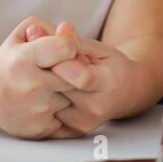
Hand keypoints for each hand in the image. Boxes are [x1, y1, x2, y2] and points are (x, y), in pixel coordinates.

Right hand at [0, 17, 88, 138]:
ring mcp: (36, 110)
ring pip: (74, 98)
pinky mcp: (40, 129)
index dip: (69, 46)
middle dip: (74, 71)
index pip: (65, 48)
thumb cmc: (9, 60)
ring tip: (53, 86)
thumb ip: (46, 27)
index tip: (65, 50)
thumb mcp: (22, 34)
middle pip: (76, 75)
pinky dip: (63, 111)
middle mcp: (30, 86)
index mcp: (24, 59)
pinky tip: (48, 103)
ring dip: (69, 92)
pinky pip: (68, 118)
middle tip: (66, 69)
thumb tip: (69, 30)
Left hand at [39, 22, 131, 136]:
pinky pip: (50, 116)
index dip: (59, 63)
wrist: (126, 93)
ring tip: (44, 78)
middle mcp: (96, 108)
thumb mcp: (96, 47)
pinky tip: (46, 92)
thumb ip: (69, 41)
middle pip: (60, 90)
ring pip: (50, 104)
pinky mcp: (74, 132)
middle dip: (45, 74)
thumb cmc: (110, 65)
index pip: (80, 76)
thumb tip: (36, 29)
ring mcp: (84, 123)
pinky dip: (45, 103)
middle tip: (37, 63)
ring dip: (43, 90)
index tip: (43, 51)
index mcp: (106, 83)